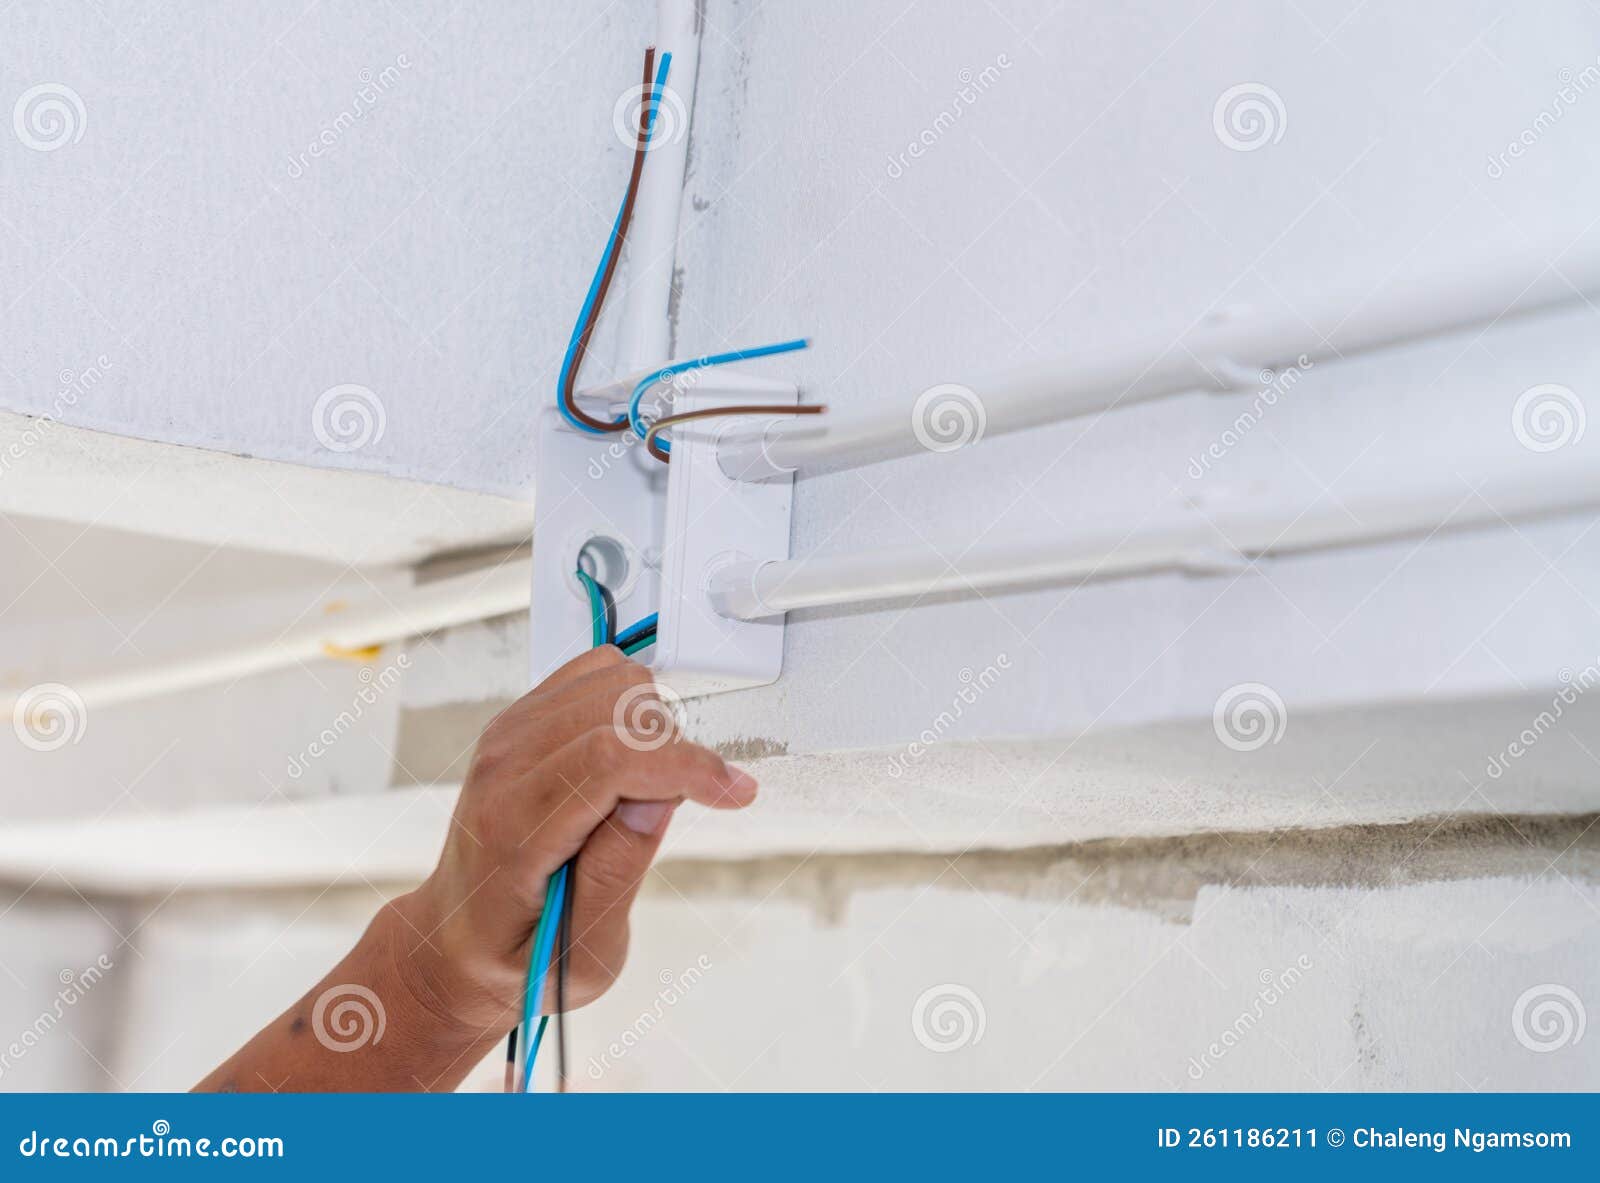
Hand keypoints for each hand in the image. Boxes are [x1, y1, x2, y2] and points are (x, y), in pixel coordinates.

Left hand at [393, 645, 756, 1035]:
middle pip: (621, 709)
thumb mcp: (582, 955)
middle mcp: (502, 767)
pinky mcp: (521, 717)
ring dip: (654, 728)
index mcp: (511, 830)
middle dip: (675, 753)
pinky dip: (632, 705)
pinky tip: (628, 758)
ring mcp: (507, 733)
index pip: (609, 759)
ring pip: (616, 679)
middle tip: (672, 810)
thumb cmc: (521, 955)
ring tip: (643, 790)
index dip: (686, 766)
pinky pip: (599, 672)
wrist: (461, 937)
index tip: (735, 792)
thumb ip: (617, 876)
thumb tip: (657, 799)